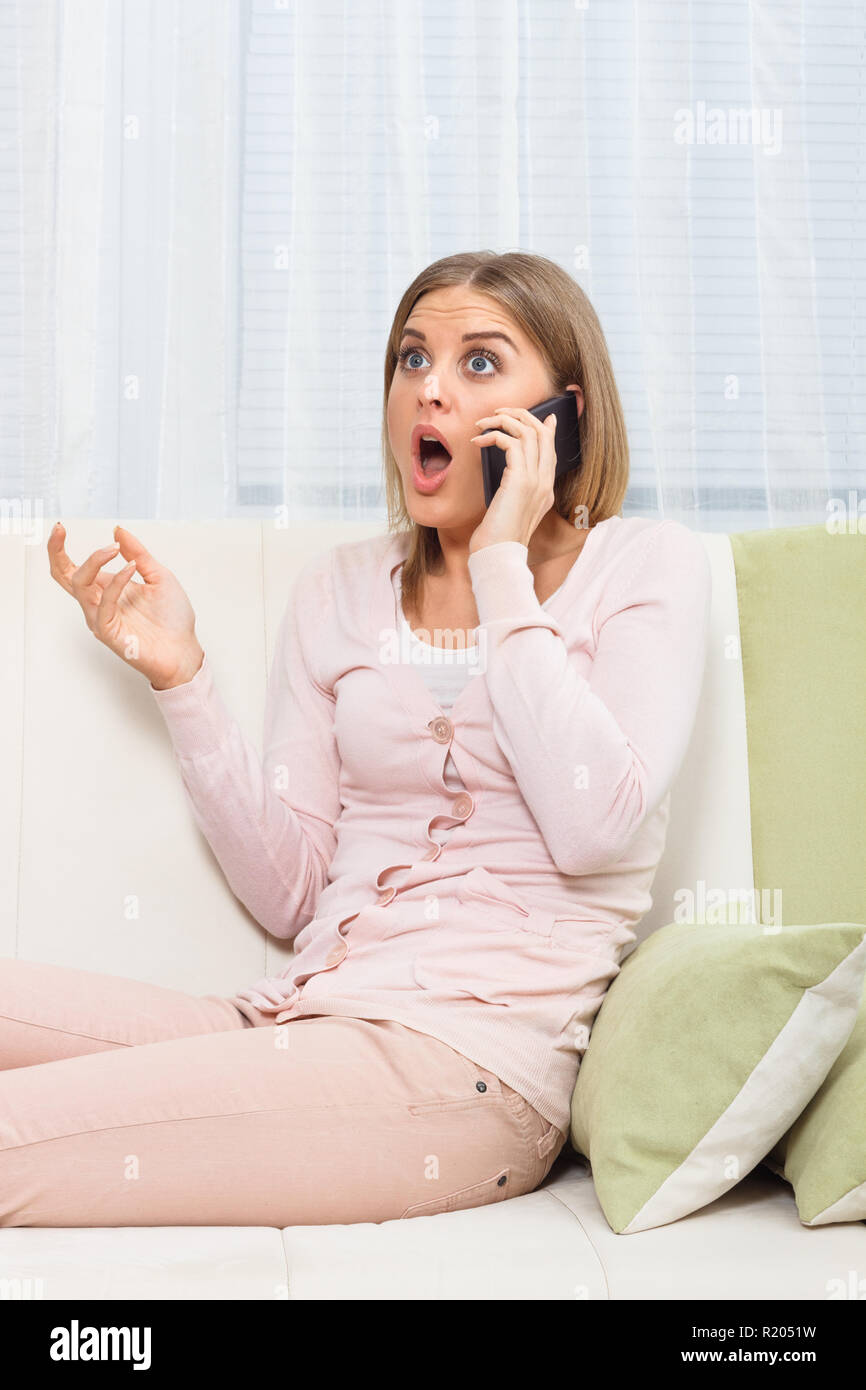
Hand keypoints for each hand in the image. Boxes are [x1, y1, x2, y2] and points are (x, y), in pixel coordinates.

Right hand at [47, 522, 204, 689]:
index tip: (61, 527)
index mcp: (109, 589)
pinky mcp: (109, 632)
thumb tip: (118, 531)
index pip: (75, 568)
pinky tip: (130, 569)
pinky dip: (116, 582)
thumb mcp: (159, 576)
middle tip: (60, 531)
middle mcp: (100, 602)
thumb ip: (138, 554)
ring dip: (94, 561)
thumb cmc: (172, 620)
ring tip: (114, 548)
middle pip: (64, 577)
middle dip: (57, 552)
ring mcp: (102, 618)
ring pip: (80, 586)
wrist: (184, 651)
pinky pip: (104, 604)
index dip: (60, 549)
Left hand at [468, 406, 557, 552]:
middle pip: (543, 434)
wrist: (497, 556)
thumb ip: (512, 491)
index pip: (552, 450)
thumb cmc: (497, 538)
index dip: (545, 428)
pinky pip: (511, 442)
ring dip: (503, 420)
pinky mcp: (520, 481)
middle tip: (500, 412)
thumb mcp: (508, 510)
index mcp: (545, 490)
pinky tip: (478, 442)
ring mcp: (536, 481)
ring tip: (482, 423)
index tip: (539, 415)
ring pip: (528, 432)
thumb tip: (505, 476)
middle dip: (521, 415)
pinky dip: (494, 435)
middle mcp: (545, 483)